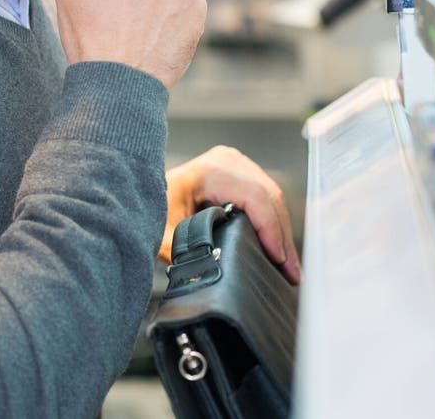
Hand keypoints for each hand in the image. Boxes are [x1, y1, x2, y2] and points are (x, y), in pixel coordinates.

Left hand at [160, 145, 301, 284]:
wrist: (143, 185)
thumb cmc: (153, 205)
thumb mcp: (160, 231)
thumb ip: (179, 251)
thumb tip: (203, 274)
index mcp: (209, 172)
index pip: (254, 195)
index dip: (270, 227)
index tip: (277, 259)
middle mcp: (227, 161)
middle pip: (269, 197)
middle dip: (282, 237)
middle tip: (292, 273)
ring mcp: (236, 164)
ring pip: (272, 197)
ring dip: (281, 232)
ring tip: (289, 267)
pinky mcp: (240, 172)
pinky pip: (265, 196)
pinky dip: (273, 222)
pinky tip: (278, 248)